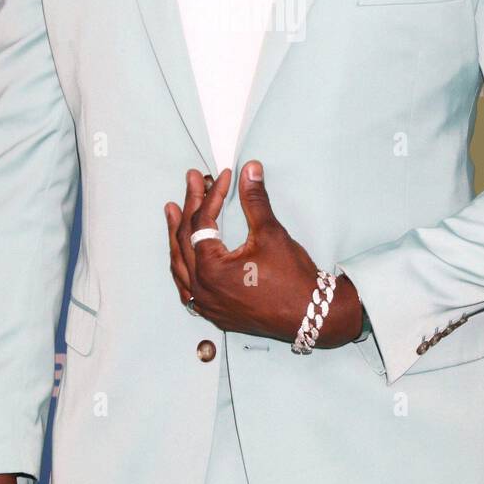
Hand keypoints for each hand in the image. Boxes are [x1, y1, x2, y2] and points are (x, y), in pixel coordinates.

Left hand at [164, 161, 362, 348]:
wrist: (310, 315)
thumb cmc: (291, 277)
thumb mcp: (271, 233)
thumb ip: (255, 200)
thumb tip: (250, 168)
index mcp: (210, 269)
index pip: (202, 223)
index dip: (212, 194)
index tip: (224, 175)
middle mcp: (202, 289)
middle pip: (184, 240)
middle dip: (188, 206)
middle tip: (192, 180)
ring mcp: (206, 304)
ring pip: (181, 265)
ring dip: (177, 236)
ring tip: (173, 212)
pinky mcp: (216, 313)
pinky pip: (188, 287)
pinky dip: (184, 265)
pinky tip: (184, 255)